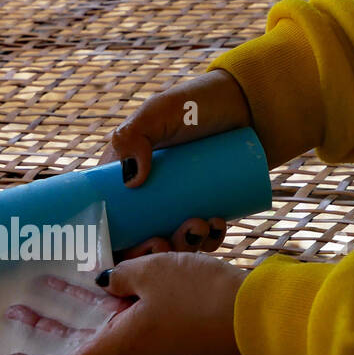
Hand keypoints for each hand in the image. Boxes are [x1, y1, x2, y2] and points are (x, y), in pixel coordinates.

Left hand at [1, 253, 247, 354]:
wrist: (256, 314)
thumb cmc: (200, 295)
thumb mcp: (151, 273)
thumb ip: (119, 276)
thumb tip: (103, 284)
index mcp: (120, 348)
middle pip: (78, 348)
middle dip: (45, 330)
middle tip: (15, 311)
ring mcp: (152, 350)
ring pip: (103, 332)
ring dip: (76, 313)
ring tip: (46, 287)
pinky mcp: (171, 340)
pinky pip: (129, 326)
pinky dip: (107, 309)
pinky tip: (101, 283)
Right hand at [102, 69, 250, 256]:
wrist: (244, 104)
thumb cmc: (194, 103)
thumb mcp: (157, 113)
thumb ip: (134, 135)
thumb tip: (131, 181)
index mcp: (123, 178)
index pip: (109, 220)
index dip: (115, 244)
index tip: (132, 247)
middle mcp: (148, 195)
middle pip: (140, 238)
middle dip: (152, 251)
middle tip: (167, 240)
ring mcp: (178, 204)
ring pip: (174, 240)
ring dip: (184, 246)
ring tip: (200, 226)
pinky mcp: (205, 207)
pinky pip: (203, 236)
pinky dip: (210, 239)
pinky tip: (216, 228)